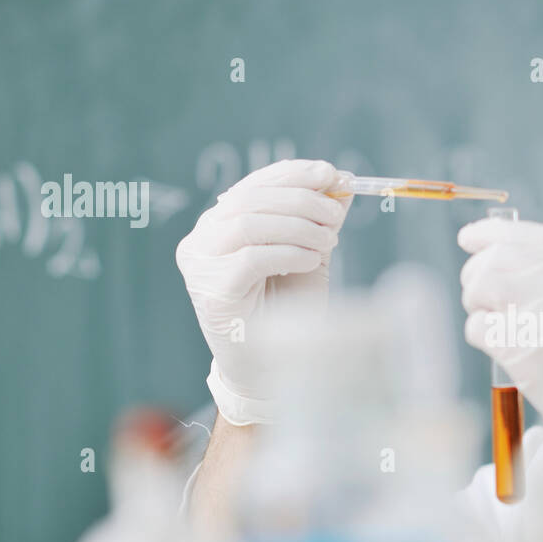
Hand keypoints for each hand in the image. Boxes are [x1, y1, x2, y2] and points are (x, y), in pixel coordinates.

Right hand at [176, 159, 351, 424]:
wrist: (270, 368)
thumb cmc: (285, 309)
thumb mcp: (307, 254)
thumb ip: (318, 219)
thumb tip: (341, 182)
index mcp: (221, 223)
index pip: (255, 185)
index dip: (293, 174)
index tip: (330, 174)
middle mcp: (203, 239)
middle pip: (251, 199)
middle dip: (301, 200)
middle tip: (335, 215)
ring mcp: (201, 264)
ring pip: (249, 223)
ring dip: (297, 227)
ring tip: (327, 243)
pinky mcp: (212, 290)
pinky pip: (251, 258)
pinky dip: (287, 253)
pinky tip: (309, 261)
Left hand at [458, 217, 542, 430]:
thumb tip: (486, 248)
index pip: (524, 233)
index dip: (489, 234)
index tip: (469, 239)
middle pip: (495, 259)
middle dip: (480, 278)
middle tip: (484, 300)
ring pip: (480, 287)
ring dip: (480, 307)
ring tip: (505, 327)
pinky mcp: (522, 345)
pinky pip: (478, 326)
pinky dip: (483, 336)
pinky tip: (506, 349)